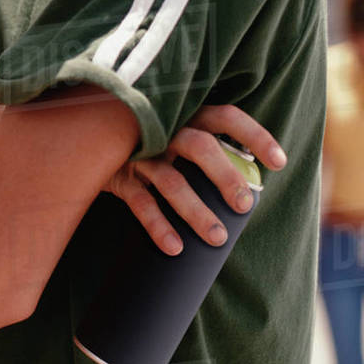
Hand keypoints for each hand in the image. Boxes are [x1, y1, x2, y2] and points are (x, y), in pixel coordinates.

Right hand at [103, 104, 286, 255]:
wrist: (84, 139)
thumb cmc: (147, 142)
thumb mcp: (172, 134)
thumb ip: (202, 148)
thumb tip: (246, 185)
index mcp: (184, 115)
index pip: (225, 116)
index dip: (254, 136)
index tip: (279, 162)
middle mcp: (163, 129)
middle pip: (199, 146)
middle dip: (226, 176)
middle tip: (245, 205)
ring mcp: (139, 153)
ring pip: (172, 181)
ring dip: (196, 212)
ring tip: (217, 239)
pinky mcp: (118, 177)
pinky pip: (141, 204)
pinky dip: (158, 227)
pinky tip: (175, 248)